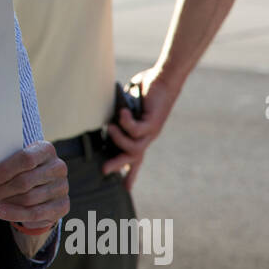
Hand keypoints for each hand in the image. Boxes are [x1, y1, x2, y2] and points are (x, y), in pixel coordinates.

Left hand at [0, 140, 68, 238]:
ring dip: (5, 202)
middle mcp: (58, 167)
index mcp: (46, 150)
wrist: (43, 186)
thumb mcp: (17, 162)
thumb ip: (5, 165)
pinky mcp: (62, 206)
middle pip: (25, 181)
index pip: (26, 159)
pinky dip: (15, 214)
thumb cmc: (24, 170)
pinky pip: (34, 213)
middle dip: (0, 190)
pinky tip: (0, 212)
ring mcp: (62, 188)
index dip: (5, 170)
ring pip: (28, 198)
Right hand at [102, 67, 181, 189]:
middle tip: (104, 170)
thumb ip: (119, 114)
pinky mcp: (153, 123)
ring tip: (110, 127)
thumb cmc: (147, 89)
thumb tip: (106, 118)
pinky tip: (121, 112)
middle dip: (119, 165)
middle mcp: (148, 136)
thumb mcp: (128, 105)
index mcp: (143, 134)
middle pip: (134, 158)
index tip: (126, 188)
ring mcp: (152, 131)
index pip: (136, 157)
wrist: (164, 79)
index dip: (131, 173)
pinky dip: (126, 123)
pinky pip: (137, 130)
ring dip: (119, 140)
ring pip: (134, 147)